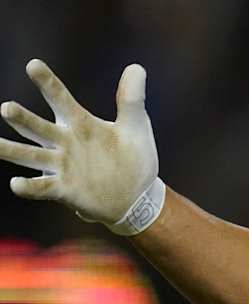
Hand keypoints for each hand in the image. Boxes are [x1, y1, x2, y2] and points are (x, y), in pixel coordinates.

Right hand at [0, 59, 164, 233]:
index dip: (47, 83)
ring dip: (12, 150)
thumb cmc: (133, 158)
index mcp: (80, 124)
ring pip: (30, 155)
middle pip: (37, 127)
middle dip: (22, 118)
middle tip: (6, 108)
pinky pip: (42, 187)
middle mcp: (65, 142)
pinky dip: (29, 186)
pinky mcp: (64, 189)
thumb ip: (131, 100)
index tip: (33, 65)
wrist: (138, 196)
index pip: (60, 98)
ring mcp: (62, 166)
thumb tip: (136, 67)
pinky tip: (16, 184)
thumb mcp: (136, 127)